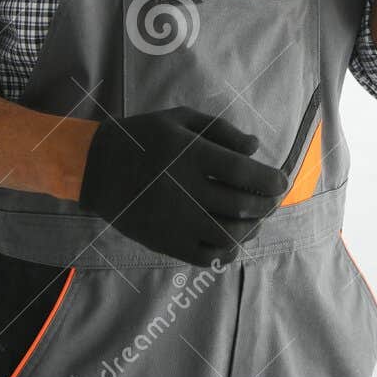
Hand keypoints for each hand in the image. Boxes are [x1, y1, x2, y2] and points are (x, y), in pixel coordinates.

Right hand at [77, 106, 288, 266]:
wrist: (96, 168)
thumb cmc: (143, 137)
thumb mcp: (179, 119)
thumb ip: (221, 130)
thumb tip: (255, 148)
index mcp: (189, 153)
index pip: (242, 171)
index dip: (270, 180)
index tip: (281, 182)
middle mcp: (184, 189)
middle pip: (242, 204)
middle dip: (267, 204)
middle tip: (272, 200)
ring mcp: (174, 219)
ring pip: (229, 235)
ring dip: (251, 228)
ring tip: (255, 220)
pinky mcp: (165, 242)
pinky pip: (207, 256)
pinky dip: (227, 250)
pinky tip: (232, 238)